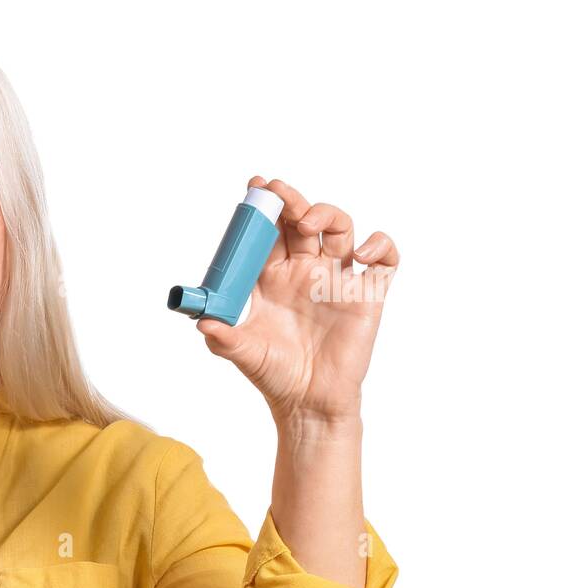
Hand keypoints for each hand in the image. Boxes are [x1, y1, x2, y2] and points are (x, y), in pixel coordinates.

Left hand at [195, 176, 398, 425]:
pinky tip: (363, 254)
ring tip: (308, 222)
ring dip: (328, 214)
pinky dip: (381, 246)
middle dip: (291, 200)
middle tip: (278, 192)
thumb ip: (222, 335)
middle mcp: (305, 271)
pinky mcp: (367, 295)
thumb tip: (202, 321)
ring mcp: (337, 279)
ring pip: (341, 229)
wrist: (307, 401)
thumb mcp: (241, 353)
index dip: (264, 207)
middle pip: (303, 220)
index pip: (269, 231)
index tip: (255, 186)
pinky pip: (385, 261)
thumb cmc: (272, 372)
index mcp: (272, 276)